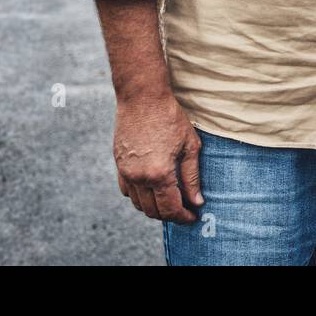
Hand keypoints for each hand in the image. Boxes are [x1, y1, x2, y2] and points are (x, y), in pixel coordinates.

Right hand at [113, 89, 203, 222]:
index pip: (171, 209)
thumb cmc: (169, 117)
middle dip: (170, 215)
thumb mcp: (190, 146)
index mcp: (159, 174)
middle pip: (153, 211)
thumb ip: (192, 177)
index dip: (184, 217)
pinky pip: (127, 190)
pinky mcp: (118, 164)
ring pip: (139, 204)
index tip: (193, 217)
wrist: (142, 97)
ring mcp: (126, 172)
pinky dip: (139, 196)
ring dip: (154, 207)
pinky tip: (152, 189)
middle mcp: (139, 177)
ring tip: (169, 200)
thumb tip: (197, 201)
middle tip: (184, 210)